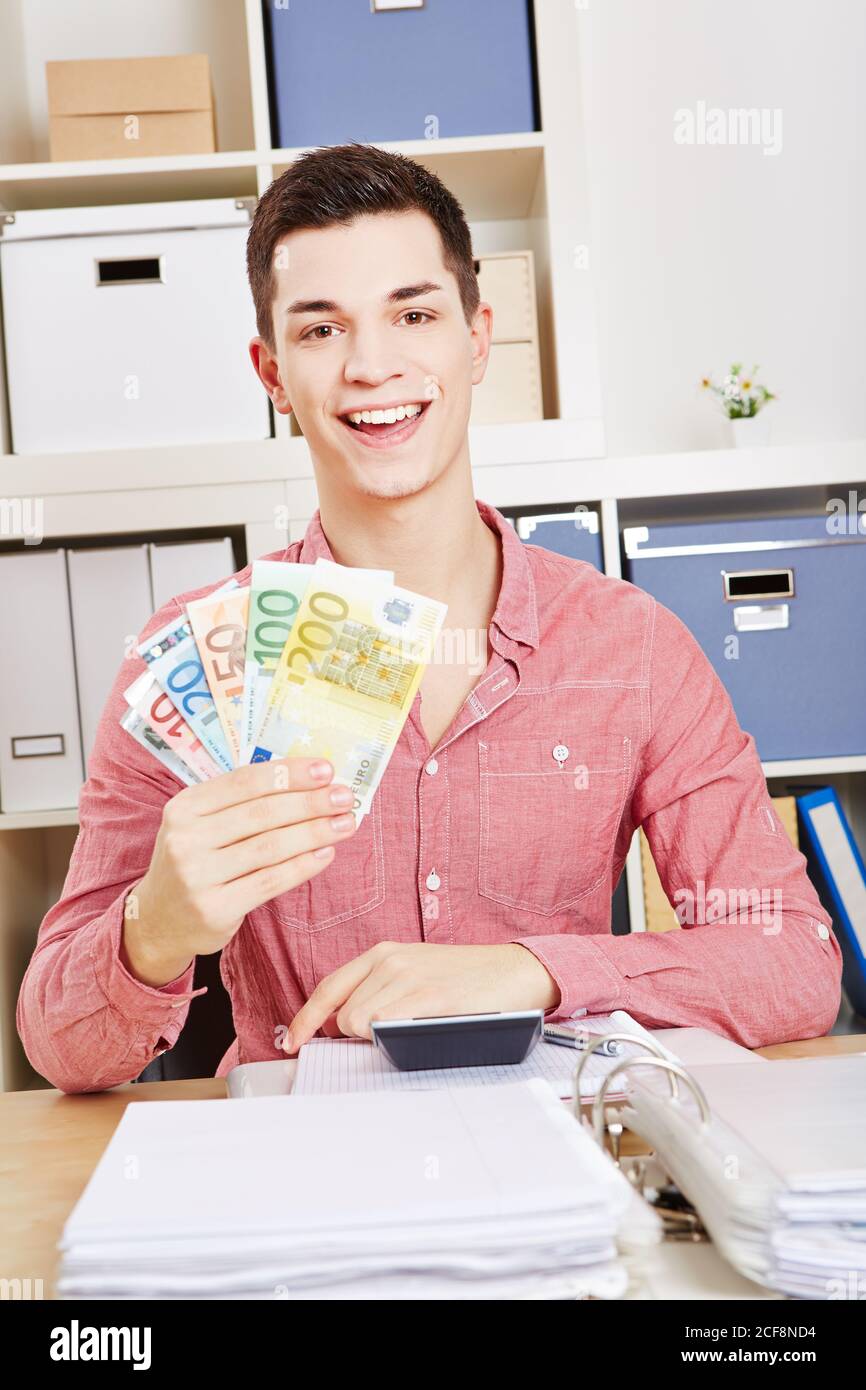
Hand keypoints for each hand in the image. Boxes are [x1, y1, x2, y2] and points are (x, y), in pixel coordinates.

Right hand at [122, 757, 357, 986]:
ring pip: (270, 847)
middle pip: (262, 813)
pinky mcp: (215, 909)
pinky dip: (303, 866)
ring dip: (315, 832)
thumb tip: (308, 782)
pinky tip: (326, 854)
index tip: (326, 770)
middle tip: (345, 796)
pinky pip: (270, 882)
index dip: (289, 774)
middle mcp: (186, 838)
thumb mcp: (200, 824)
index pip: (245, 781)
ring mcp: (197, 876)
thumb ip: (241, 803)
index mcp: (184, 807)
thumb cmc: (194, 862)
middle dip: (310, 802)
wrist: (159, 921)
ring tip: (345, 823)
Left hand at [284, 941, 560, 1052]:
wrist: (515, 971)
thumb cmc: (467, 979)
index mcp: (383, 954)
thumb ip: (379, 993)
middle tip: (389, 1036)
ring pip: (361, 1023)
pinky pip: (387, 1025)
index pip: (329, 987)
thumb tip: (343, 1027)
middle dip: (355, 1036)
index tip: (291, 1042)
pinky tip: (415, 1032)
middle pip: (344, 1015)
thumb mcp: (415, 974)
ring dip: (377, 1037)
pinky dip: (391, 1037)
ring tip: (412, 1029)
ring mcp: (409, 976)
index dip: (305, 1018)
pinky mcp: (430, 995)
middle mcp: (390, 960)